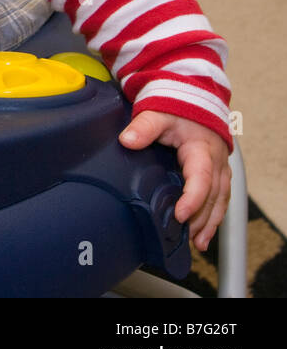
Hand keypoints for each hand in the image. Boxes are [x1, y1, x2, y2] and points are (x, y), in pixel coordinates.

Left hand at [120, 110, 230, 251]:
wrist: (194, 104)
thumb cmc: (177, 110)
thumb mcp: (158, 114)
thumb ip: (144, 127)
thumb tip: (128, 140)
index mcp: (202, 150)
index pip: (202, 178)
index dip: (193, 198)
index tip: (180, 215)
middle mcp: (216, 164)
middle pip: (213, 196)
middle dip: (200, 218)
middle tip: (184, 236)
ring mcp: (220, 171)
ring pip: (220, 201)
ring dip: (209, 223)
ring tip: (198, 244)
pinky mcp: (218, 176)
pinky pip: (220, 200)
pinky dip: (213, 218)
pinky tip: (203, 236)